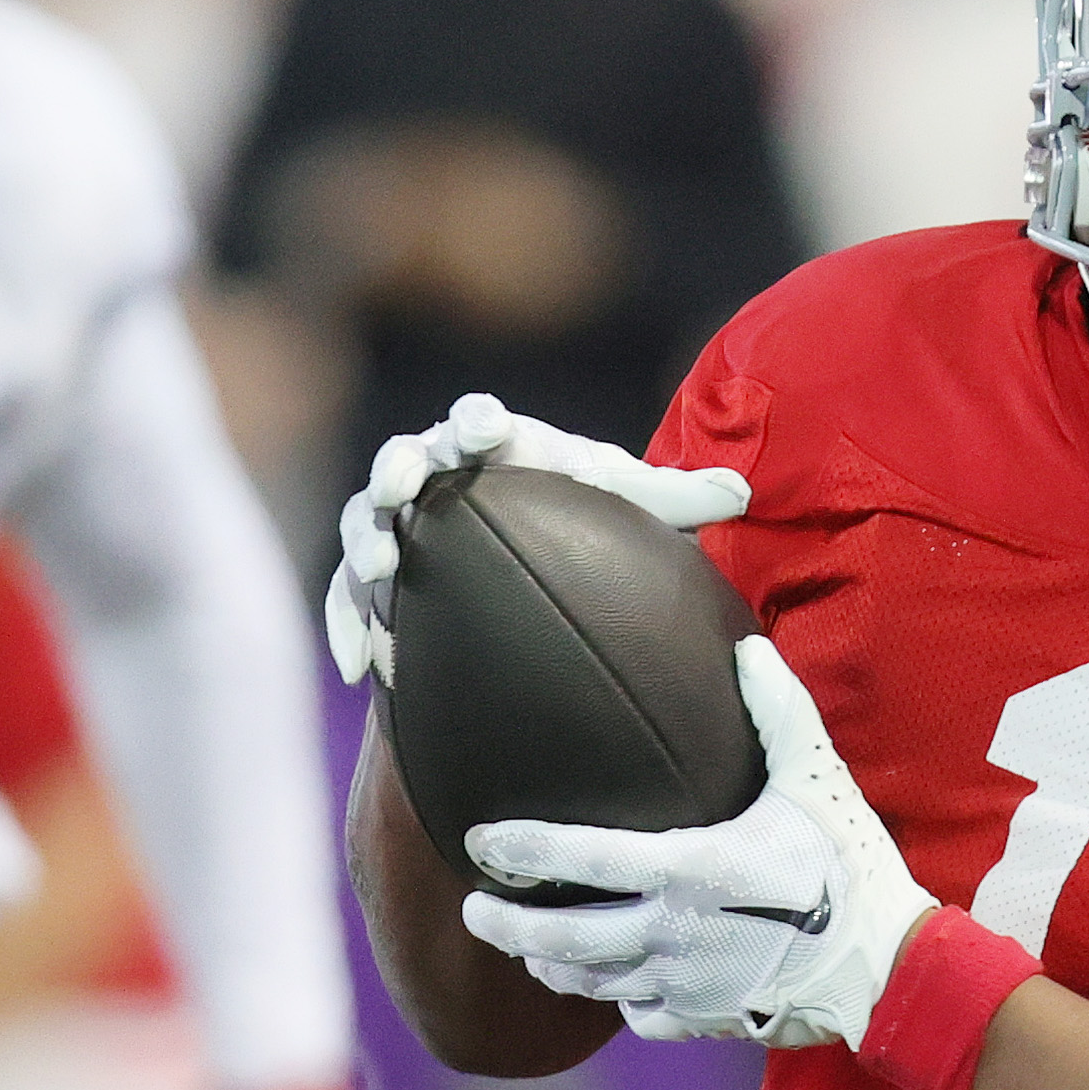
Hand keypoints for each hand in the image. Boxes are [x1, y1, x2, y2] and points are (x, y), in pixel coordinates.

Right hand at [322, 391, 750, 686]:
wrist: (527, 565)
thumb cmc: (576, 520)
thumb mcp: (626, 508)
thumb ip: (675, 497)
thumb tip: (742, 492)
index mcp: (491, 446)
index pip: (475, 422)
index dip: (474, 422)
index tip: (483, 432)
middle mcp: (433, 475)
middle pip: (403, 460)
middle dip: (399, 469)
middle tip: (403, 488)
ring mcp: (396, 525)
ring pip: (363, 522)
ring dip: (366, 541)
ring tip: (381, 568)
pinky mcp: (374, 580)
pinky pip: (347, 597)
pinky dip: (348, 626)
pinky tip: (359, 667)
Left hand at [458, 637, 937, 1049]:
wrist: (887, 965)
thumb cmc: (849, 865)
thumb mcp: (816, 777)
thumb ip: (776, 711)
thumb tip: (745, 650)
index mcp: (686, 870)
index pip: (579, 860)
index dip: (521, 850)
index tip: (477, 843)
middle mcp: (670, 933)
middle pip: (560, 940)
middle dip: (505, 928)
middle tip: (473, 913)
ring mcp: (683, 983)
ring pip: (590, 983)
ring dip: (547, 967)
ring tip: (524, 952)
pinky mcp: (702, 1018)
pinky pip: (639, 1015)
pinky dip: (617, 1000)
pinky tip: (611, 984)